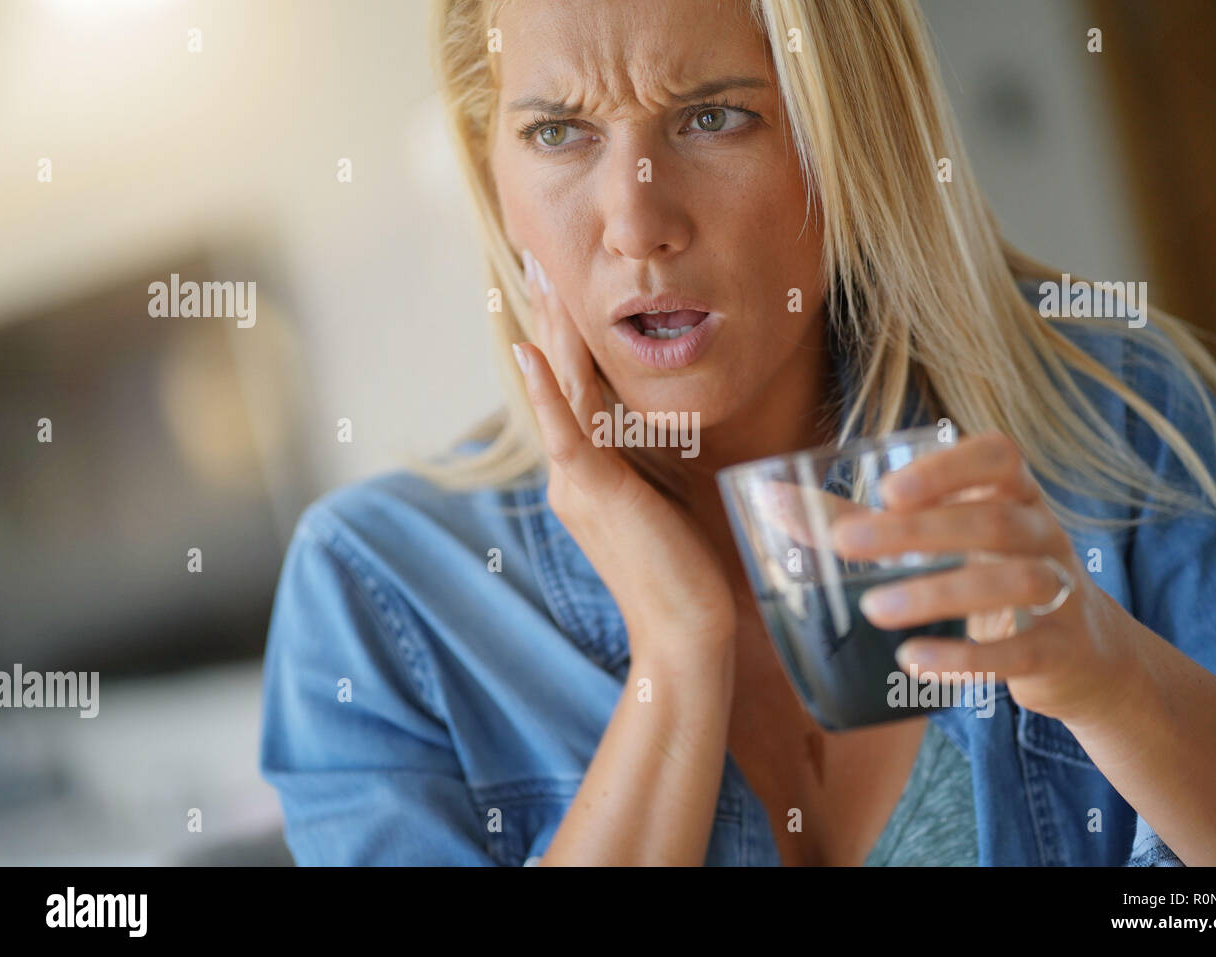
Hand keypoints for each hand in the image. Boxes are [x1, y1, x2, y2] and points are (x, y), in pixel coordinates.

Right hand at [511, 249, 737, 665]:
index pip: (573, 389)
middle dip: (551, 315)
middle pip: (558, 378)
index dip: (565, 335)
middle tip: (538, 255)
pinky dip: (547, 390)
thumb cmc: (684, 568)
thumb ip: (651, 454)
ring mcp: (577, 481)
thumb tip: (658, 417)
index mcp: (587, 471)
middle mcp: (571, 471)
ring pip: (561, 390)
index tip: (561, 285)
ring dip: (550, 329)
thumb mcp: (666, 494)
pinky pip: (567, 431)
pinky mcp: (594, 492)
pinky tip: (530, 349)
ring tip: (539, 276)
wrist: (684, 631)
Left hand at [828, 432, 1142, 724]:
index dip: (947, 468)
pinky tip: (915, 662)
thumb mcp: (940, 540)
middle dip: (918, 532)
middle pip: (991, 520)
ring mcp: (1059, 590)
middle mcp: (1042, 532)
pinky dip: (966, 659)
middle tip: (847, 545)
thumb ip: (858, 520)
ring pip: (1009, 582)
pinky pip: (1018, 651)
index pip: (998, 456)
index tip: (887, 489)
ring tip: (874, 609)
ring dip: (937, 594)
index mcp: (1012, 493)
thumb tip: (768, 499)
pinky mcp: (1059, 649)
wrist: (1083, 653)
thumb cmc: (988, 574)